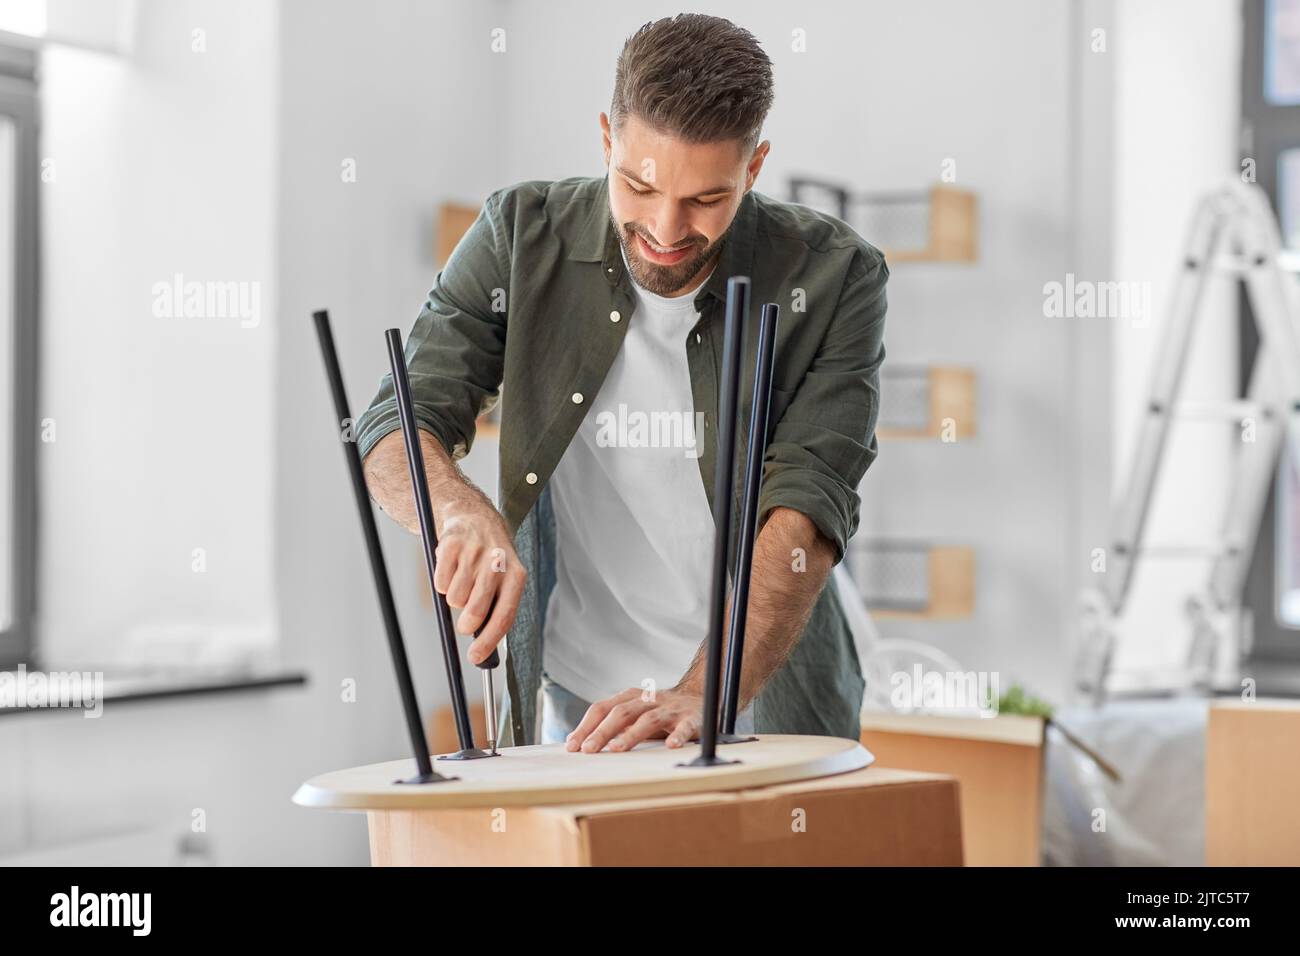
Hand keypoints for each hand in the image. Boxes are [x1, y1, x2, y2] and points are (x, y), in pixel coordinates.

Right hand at [435, 500, 524, 663]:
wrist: (476, 517)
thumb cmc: (491, 560)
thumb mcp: (505, 579)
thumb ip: (497, 609)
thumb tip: (482, 650)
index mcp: (516, 574)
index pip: (503, 615)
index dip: (488, 641)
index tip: (475, 657)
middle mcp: (497, 562)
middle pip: (475, 612)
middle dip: (467, 624)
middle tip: (465, 623)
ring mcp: (473, 552)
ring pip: (455, 599)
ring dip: (455, 598)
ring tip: (464, 581)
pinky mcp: (451, 544)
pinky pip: (440, 583)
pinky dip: (442, 583)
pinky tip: (453, 569)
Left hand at [565, 687, 704, 752]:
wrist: (699, 698)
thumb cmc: (660, 713)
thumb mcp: (635, 714)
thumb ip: (612, 726)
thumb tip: (581, 743)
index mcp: (631, 697)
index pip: (603, 708)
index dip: (586, 726)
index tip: (573, 745)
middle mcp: (648, 700)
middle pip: (622, 712)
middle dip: (603, 731)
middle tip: (588, 750)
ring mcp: (670, 708)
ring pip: (648, 719)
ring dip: (631, 734)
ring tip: (617, 749)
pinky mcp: (691, 718)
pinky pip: (684, 727)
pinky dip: (678, 735)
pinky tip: (671, 745)